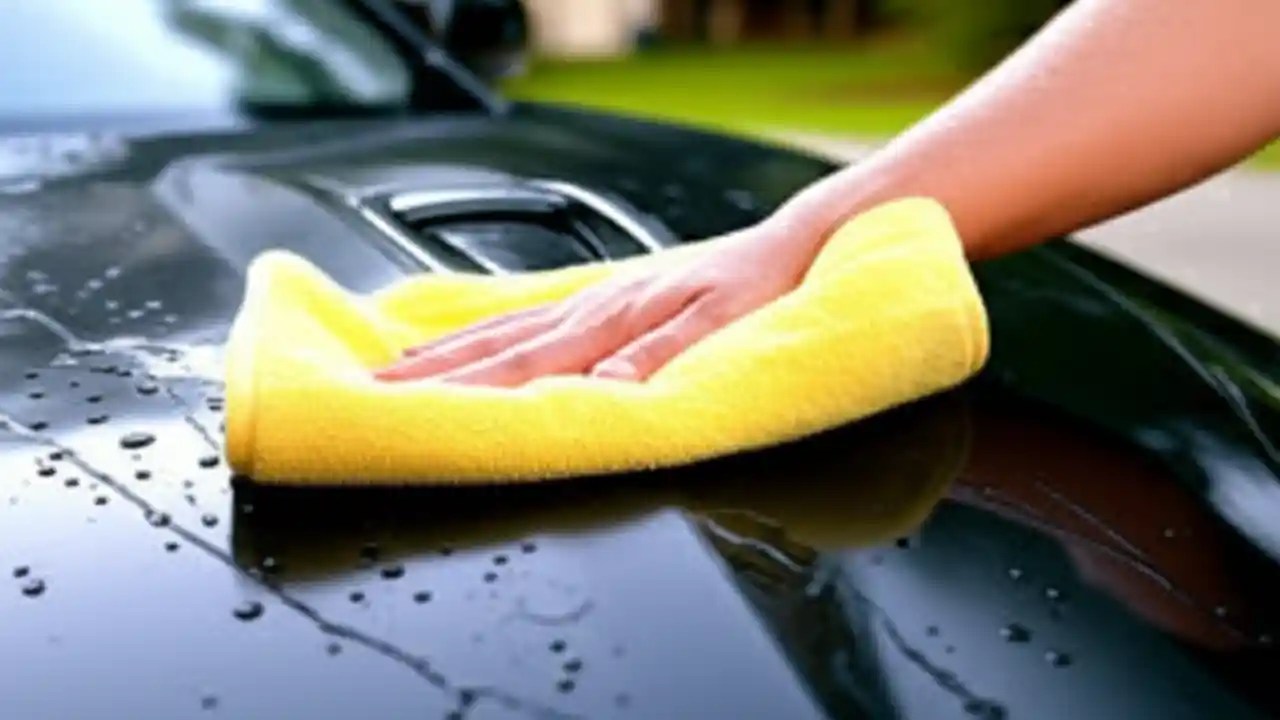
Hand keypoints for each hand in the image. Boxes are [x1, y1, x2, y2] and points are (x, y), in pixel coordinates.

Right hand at [375, 222, 818, 385]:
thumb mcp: (720, 326)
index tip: (412, 408)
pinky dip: (486, 331)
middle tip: (374, 391)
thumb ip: (657, 358)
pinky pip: (528, 317)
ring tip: (397, 366)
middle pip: (497, 345)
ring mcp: (592, 302)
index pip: (525, 365)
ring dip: (448, 352)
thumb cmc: (758, 285)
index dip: (466, 391)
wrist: (786, 244)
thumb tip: (600, 392)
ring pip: (504, 329)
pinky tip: (469, 339)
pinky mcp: (603, 300)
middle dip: (433, 372)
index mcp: (612, 321)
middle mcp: (592, 309)